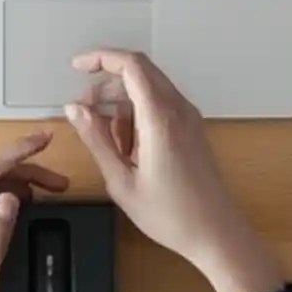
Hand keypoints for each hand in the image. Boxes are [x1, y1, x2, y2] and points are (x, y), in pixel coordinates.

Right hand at [65, 51, 282, 291]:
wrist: (217, 233)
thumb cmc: (170, 215)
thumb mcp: (122, 181)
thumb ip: (96, 139)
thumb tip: (74, 108)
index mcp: (160, 118)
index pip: (131, 65)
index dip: (100, 58)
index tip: (76, 67)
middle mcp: (178, 109)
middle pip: (139, 72)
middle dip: (106, 84)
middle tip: (83, 111)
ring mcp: (189, 118)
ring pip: (148, 89)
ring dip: (121, 104)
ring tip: (107, 143)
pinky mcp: (192, 129)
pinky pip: (160, 106)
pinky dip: (138, 115)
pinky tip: (128, 149)